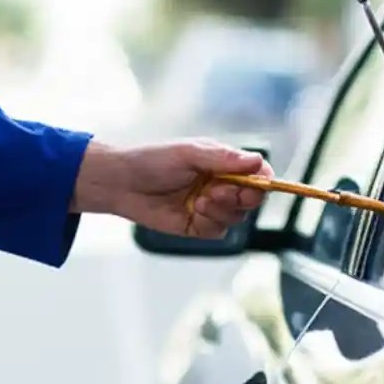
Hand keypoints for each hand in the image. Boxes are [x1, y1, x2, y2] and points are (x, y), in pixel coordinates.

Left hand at [70, 139, 272, 238]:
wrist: (121, 183)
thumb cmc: (152, 160)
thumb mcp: (189, 153)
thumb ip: (223, 159)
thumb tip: (257, 161)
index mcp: (222, 163)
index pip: (256, 173)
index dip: (262, 180)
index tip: (257, 183)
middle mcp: (220, 185)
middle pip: (251, 199)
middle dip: (241, 197)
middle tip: (220, 192)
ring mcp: (209, 207)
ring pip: (236, 217)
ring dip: (222, 210)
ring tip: (201, 200)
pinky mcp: (197, 226)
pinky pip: (217, 231)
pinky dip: (210, 223)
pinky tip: (194, 211)